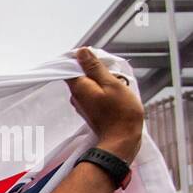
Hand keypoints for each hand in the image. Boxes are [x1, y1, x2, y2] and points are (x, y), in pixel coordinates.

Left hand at [66, 47, 144, 161]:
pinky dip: (104, 90)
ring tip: (118, 83)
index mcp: (78, 87)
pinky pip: (94, 93)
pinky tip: (116, 93)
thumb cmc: (120, 113)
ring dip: (102, 80)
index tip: (97, 57)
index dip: (83, 58)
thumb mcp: (111, 84)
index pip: (70, 66)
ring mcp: (82, 104)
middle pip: (81, 74)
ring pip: (89, 84)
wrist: (122, 140)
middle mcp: (76, 96)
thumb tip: (81, 52)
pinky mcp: (90, 110)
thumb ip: (95, 68)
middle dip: (96, 69)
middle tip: (113, 71)